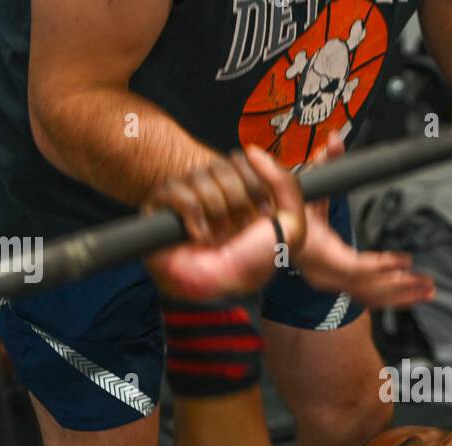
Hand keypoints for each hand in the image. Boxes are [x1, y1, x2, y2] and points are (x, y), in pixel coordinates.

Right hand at [143, 147, 305, 300]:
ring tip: (216, 239)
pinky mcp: (160, 206)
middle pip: (223, 165)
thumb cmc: (251, 262)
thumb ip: (287, 184)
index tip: (258, 217)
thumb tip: (252, 151)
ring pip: (201, 179)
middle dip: (235, 204)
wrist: (220, 287)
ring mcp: (185, 194)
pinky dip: (194, 220)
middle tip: (234, 231)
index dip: (254, 188)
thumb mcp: (290, 225)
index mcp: (239, 187)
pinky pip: (179, 194)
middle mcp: (211, 187)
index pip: (244, 159)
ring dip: (215, 217)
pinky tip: (198, 238)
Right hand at [295, 134, 436, 309]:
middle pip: (368, 286)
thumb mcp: (305, 189)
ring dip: (401, 296)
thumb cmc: (288, 216)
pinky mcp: (339, 285)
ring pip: (370, 296)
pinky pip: (368, 297)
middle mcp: (325, 273)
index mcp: (319, 252)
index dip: (381, 265)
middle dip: (400, 285)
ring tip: (428, 290)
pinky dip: (392, 299)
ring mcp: (332, 282)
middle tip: (426, 281)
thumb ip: (323, 165)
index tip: (404, 261)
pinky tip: (413, 296)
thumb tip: (333, 141)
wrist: (270, 238)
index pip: (354, 265)